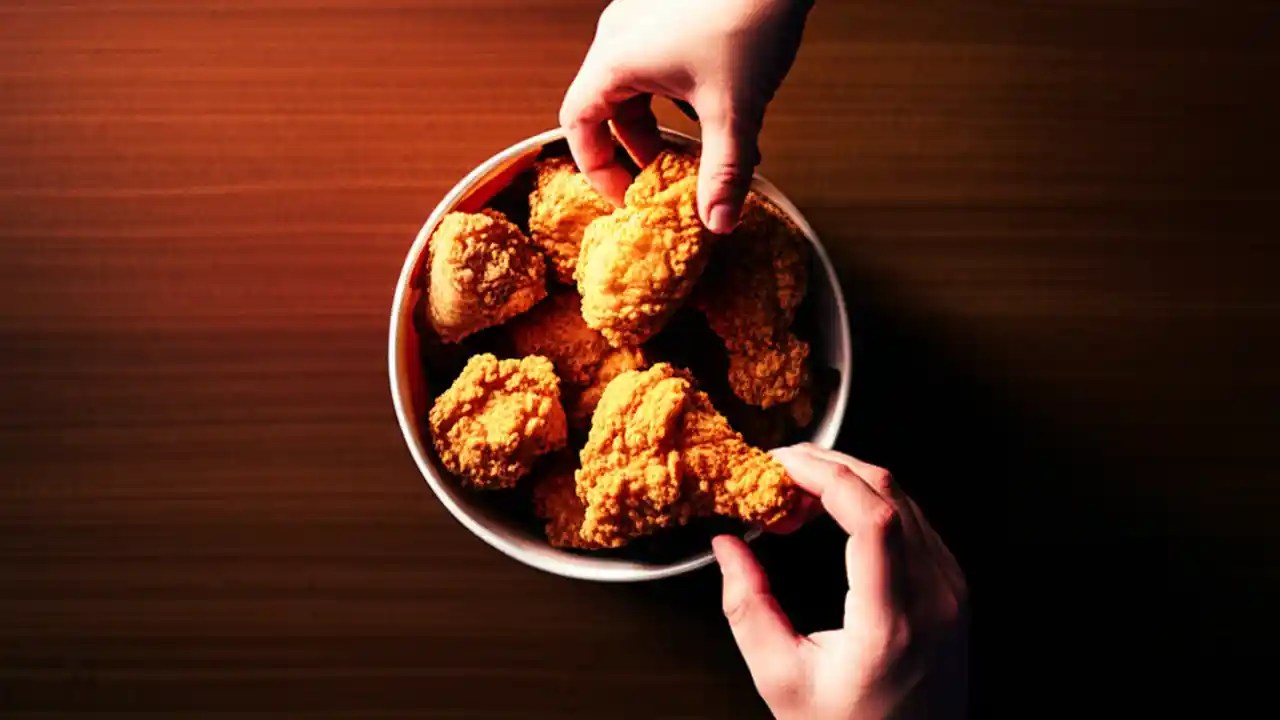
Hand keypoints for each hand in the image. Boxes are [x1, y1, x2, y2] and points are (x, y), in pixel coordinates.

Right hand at [559, 0, 813, 233]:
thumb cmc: (748, 18)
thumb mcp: (734, 109)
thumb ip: (723, 172)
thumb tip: (718, 225)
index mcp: (616, 59)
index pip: (578, 124)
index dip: (598, 169)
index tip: (629, 197)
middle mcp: (619, 35)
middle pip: (608, 108)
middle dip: (639, 151)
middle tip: (668, 181)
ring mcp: (643, 16)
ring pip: (637, 86)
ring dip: (665, 124)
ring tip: (705, 149)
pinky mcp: (670, 8)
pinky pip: (660, 61)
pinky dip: (682, 94)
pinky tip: (725, 109)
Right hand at [712, 444, 967, 718]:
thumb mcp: (782, 680)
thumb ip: (748, 608)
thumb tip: (726, 546)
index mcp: (892, 622)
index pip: (872, 517)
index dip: (823, 474)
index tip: (779, 465)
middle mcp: (935, 597)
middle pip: (889, 492)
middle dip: (828, 466)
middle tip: (779, 472)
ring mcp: (953, 590)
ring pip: (905, 498)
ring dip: (849, 480)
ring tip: (797, 496)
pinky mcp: (955, 589)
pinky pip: (915, 521)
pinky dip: (871, 502)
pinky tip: (834, 514)